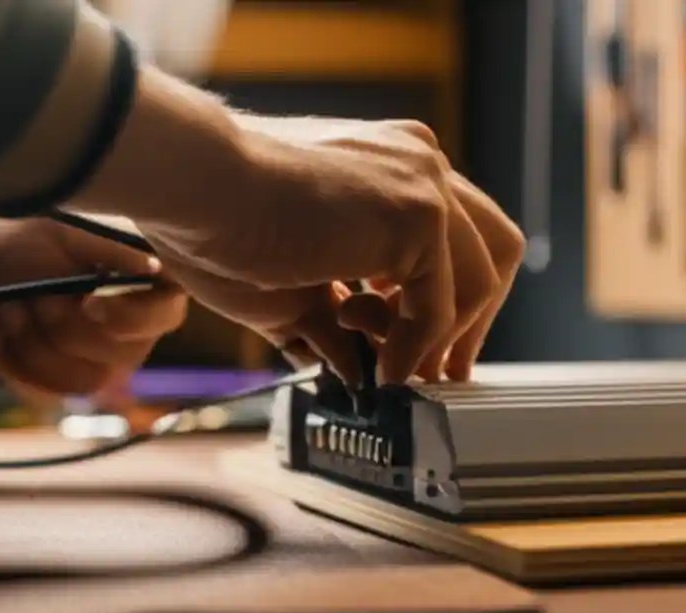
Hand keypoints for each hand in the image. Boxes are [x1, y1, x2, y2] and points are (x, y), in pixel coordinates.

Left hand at [0, 182, 186, 397]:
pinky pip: (51, 392)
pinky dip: (16, 364)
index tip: (86, 300)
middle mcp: (120, 324)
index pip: (166, 311)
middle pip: (123, 355)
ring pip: (86, 381)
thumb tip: (156, 270)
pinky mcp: (51, 379)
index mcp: (129, 280)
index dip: (131, 316)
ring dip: (35, 346)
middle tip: (28, 298)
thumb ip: (111, 251)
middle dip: (63, 327)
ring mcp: (88, 357)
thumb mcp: (55, 234)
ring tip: (7, 314)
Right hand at [71, 69, 524, 386]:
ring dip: (442, 343)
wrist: (193, 186)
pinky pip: (439, 306)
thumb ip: (335, 321)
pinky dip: (415, 350)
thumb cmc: (217, 220)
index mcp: (392, 164)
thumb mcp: (294, 280)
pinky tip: (380, 371)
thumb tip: (356, 371)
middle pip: (493, 251)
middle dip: (472, 323)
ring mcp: (424, 185)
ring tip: (394, 376)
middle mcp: (419, 163)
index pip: (458, 236)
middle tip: (440, 374)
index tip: (427, 351)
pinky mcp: (417, 217)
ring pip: (479, 281)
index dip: (452, 301)